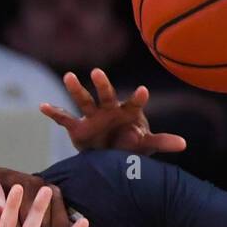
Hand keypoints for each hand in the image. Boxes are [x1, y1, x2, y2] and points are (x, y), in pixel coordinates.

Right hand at [40, 68, 186, 154]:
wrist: (111, 154)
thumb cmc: (131, 144)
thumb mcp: (146, 144)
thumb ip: (162, 142)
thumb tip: (184, 144)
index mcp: (128, 112)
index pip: (135, 103)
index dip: (138, 98)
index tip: (143, 91)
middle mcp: (108, 109)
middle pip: (105, 95)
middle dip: (102, 85)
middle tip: (96, 73)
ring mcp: (92, 116)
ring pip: (83, 100)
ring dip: (76, 89)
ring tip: (69, 76)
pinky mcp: (77, 127)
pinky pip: (64, 118)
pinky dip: (53, 112)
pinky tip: (42, 106)